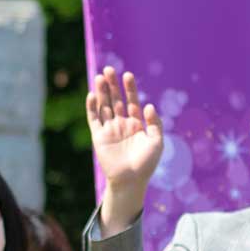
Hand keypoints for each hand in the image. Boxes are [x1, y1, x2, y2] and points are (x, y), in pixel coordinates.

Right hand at [86, 67, 166, 228]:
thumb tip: (149, 105)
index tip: (127, 75)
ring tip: (100, 77)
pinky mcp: (99, 136)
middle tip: (109, 69)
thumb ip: (155, 123)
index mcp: (136, 124)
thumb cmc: (146, 164)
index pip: (131, 101)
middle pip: (116, 100)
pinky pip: (94, 119)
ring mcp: (109, 129)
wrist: (131, 181)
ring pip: (104, 106)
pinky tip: (92, 95)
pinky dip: (92, 107)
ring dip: (102, 92)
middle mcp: (121, 124)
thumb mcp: (157, 142)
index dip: (129, 88)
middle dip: (113, 85)